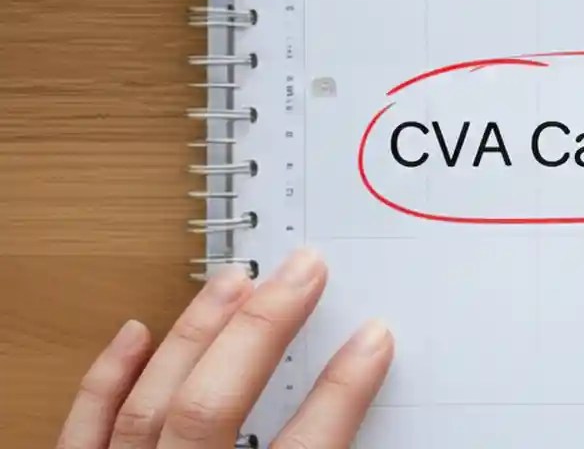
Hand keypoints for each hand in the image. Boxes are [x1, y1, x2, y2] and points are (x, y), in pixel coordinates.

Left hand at [57, 248, 392, 448]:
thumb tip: (381, 429)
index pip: (307, 448)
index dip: (344, 389)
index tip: (374, 338)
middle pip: (214, 407)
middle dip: (264, 330)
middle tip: (305, 270)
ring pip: (152, 404)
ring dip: (196, 334)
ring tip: (236, 281)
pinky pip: (84, 430)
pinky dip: (107, 380)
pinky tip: (135, 332)